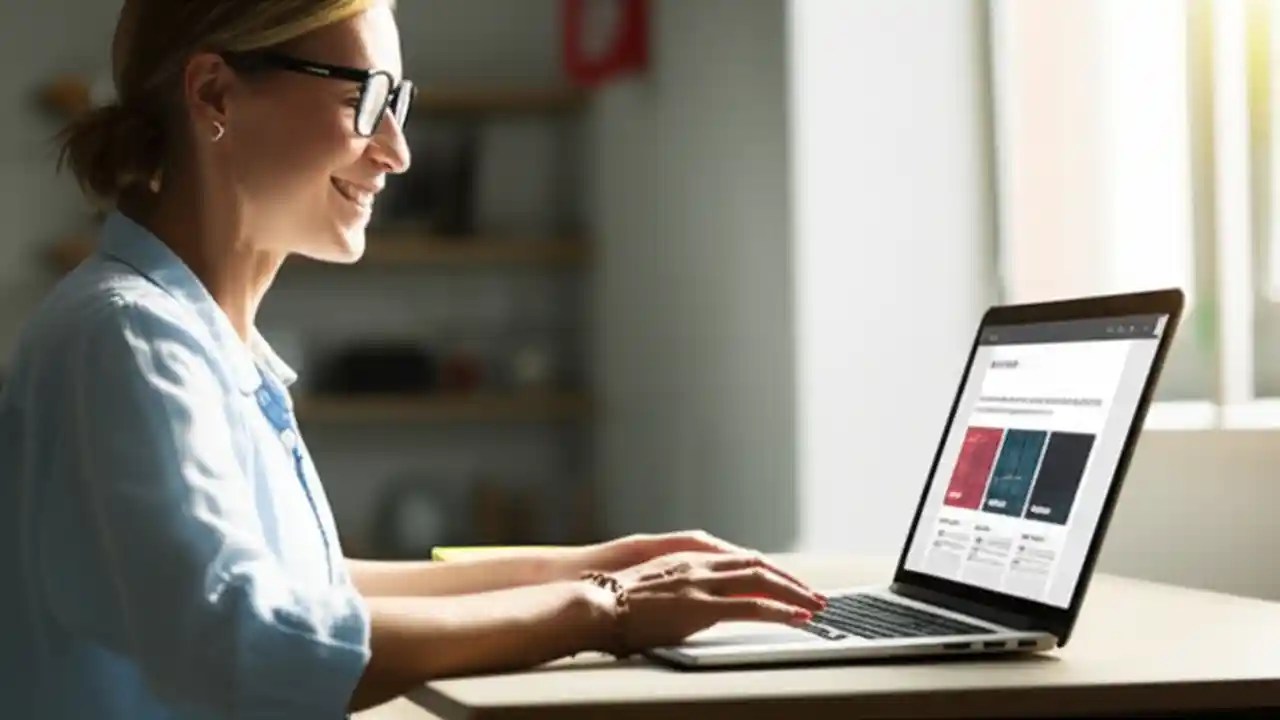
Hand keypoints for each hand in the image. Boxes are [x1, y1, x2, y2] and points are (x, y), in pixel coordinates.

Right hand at [586, 551, 827, 654]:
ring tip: (816, 607)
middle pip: (758, 566)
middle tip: (815, 595)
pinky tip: (796, 618)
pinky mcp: (701, 606)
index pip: (742, 560)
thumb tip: (699, 607)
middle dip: (790, 582)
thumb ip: (681, 590)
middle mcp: (699, 565)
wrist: (594, 603)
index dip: (770, 571)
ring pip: (761, 582)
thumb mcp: (655, 588)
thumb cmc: (614, 603)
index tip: (789, 583)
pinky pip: (750, 607)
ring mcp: (701, 584)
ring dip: (793, 594)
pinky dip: (779, 611)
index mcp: (688, 558)